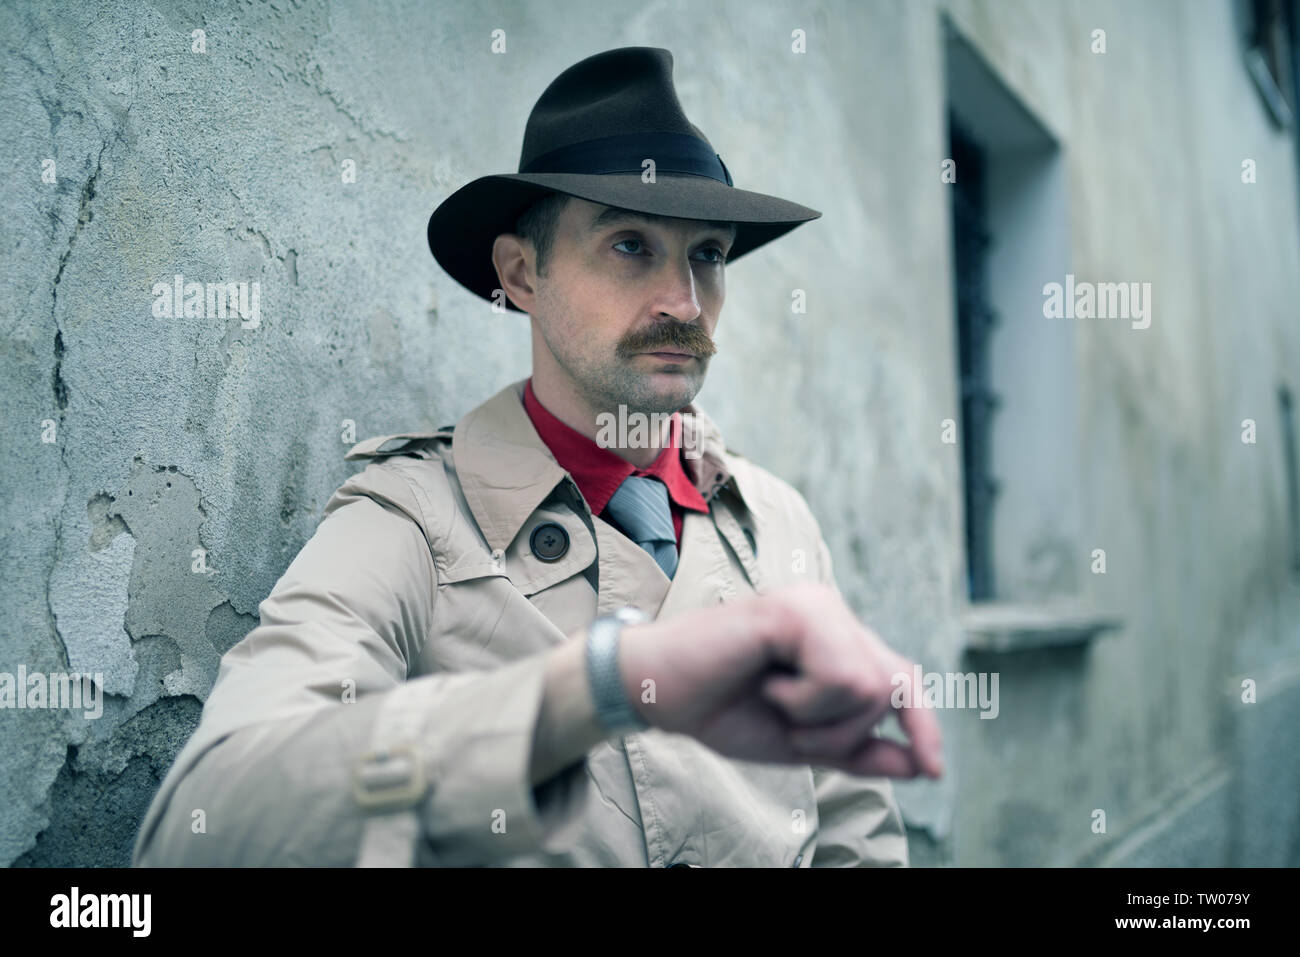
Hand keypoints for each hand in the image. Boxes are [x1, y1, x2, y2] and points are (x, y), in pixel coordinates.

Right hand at [617, 582, 943, 778]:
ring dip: (818, 717)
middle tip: (786, 718)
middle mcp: (832, 612)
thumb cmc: (719, 707)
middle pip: (888, 688)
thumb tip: (917, 764)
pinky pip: (841, 677)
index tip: (933, 771)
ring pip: (868, 686)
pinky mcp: (799, 610)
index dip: (922, 723)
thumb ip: (857, 749)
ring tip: (771, 697)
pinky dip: (804, 700)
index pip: (900, 677)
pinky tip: (766, 682)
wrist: (659, 692)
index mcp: (833, 636)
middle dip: (842, 731)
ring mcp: (817, 605)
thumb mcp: (800, 740)